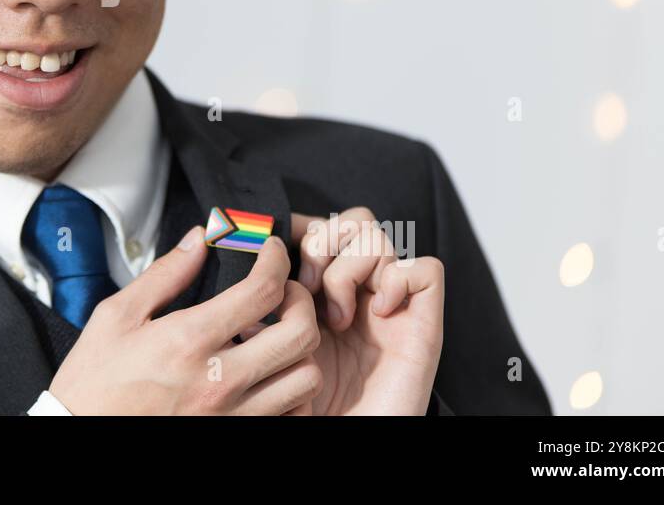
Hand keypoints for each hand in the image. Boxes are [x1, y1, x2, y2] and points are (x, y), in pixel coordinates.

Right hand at [48, 226, 323, 413]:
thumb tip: (200, 238)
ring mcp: (233, 415)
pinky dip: (291, 391)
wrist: (80, 432)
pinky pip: (292, 414)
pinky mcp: (237, 434)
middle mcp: (220, 380)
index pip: (263, 289)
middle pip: (301, 333)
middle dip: (301, 300)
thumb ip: (165, 274)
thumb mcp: (117, 315)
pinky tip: (267, 374)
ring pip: (306, 377)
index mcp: (189, 340)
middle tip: (282, 291)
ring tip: (273, 335)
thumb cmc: (95, 380)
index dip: (276, 259)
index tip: (271, 250)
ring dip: (299, 349)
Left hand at [248, 208, 443, 414]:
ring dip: (348, 269)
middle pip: (353, 220)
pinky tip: (380, 315)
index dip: (299, 229)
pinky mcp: (424, 325)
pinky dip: (400, 280)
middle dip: (322, 243)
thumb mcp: (267, 350)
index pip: (321, 227)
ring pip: (378, 236)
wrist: (342, 443)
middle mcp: (360, 293)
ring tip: (337, 317)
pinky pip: (426, 269)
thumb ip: (257, 310)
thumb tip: (238, 266)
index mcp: (323, 293)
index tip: (273, 258)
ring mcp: (392, 306)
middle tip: (305, 289)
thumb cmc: (306, 407)